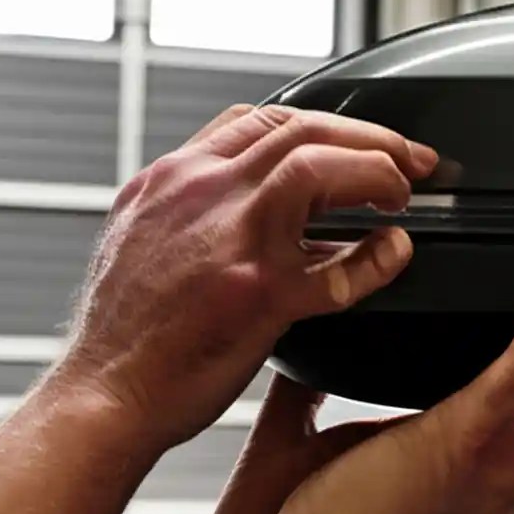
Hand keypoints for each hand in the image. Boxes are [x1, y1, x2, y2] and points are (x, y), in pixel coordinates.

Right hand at [50, 103, 437, 451]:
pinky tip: (394, 255)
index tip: (357, 141)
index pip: (261, 119)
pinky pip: (339, 267)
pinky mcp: (259, 296)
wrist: (102, 395)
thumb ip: (198, 206)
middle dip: (372, 136)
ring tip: (400, 195)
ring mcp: (232, 240)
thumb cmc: (123, 331)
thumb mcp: (144, 237)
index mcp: (175, 178)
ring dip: (376, 172)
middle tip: (410, 157)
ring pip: (318, 167)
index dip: (324, 124)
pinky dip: (378, 257)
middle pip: (303, 129)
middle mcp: (202, 194)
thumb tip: (261, 203)